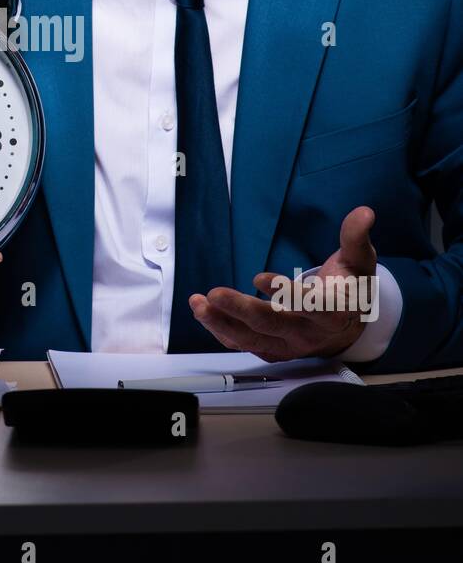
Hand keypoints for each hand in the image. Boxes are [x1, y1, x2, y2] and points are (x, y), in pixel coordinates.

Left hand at [188, 206, 377, 361]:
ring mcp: (289, 346)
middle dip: (241, 310)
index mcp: (333, 312)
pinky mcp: (273, 350)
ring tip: (198, 304)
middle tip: (214, 293)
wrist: (348, 324)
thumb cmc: (351, 288)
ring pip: (253, 339)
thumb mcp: (359, 260)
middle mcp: (309, 333)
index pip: (309, 307)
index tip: (259, 277)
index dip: (285, 294)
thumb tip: (364, 212)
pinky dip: (222, 331)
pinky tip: (204, 313)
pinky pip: (244, 344)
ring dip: (222, 323)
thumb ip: (356, 237)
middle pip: (272, 325)